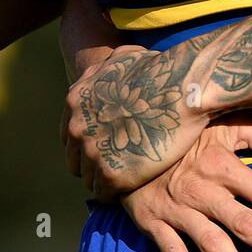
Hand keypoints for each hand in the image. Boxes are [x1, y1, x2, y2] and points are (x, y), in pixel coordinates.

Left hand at [61, 44, 206, 199]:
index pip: (68, 134)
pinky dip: (116, 192)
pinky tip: (132, 185)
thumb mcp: (122, 57)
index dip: (87, 141)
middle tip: (117, 162)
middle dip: (93, 161)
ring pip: (89, 179)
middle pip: (75, 159)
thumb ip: (103, 70)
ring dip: (105, 178)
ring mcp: (92, 152)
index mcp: (75, 101)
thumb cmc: (159, 70)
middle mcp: (77, 128)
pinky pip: (104, 194)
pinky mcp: (111, 175)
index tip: (106, 145)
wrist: (183, 89)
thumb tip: (101, 73)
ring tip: (127, 176)